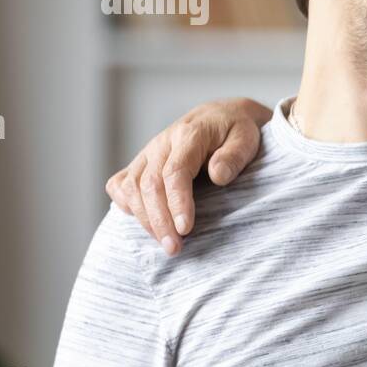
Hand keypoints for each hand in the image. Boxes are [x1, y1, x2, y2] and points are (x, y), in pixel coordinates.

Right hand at [106, 98, 272, 254]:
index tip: (185, 229)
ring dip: (145, 220)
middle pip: (149, 184)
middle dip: (159, 221)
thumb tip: (218, 175)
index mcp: (189, 135)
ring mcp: (147, 153)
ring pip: (131, 188)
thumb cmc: (236, 131)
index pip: (175, 171)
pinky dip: (126, 205)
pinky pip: (119, 184)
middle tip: (175, 249)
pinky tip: (144, 223)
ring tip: (166, 244)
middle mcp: (162, 144)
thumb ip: (234, 155)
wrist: (219, 117)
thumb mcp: (247, 138)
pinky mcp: (139, 163)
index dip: (177, 202)